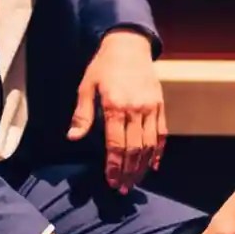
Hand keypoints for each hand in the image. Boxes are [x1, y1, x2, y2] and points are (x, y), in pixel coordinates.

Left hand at [68, 29, 166, 193]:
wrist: (129, 45)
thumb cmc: (103, 66)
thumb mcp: (86, 86)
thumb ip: (82, 114)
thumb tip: (73, 137)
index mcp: (115, 106)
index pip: (115, 145)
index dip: (113, 166)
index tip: (110, 181)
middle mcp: (135, 110)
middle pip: (133, 150)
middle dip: (127, 172)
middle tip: (122, 188)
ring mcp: (150, 108)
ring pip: (149, 146)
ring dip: (142, 167)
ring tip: (135, 182)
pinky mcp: (160, 106)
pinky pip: (161, 134)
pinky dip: (158, 152)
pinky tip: (153, 166)